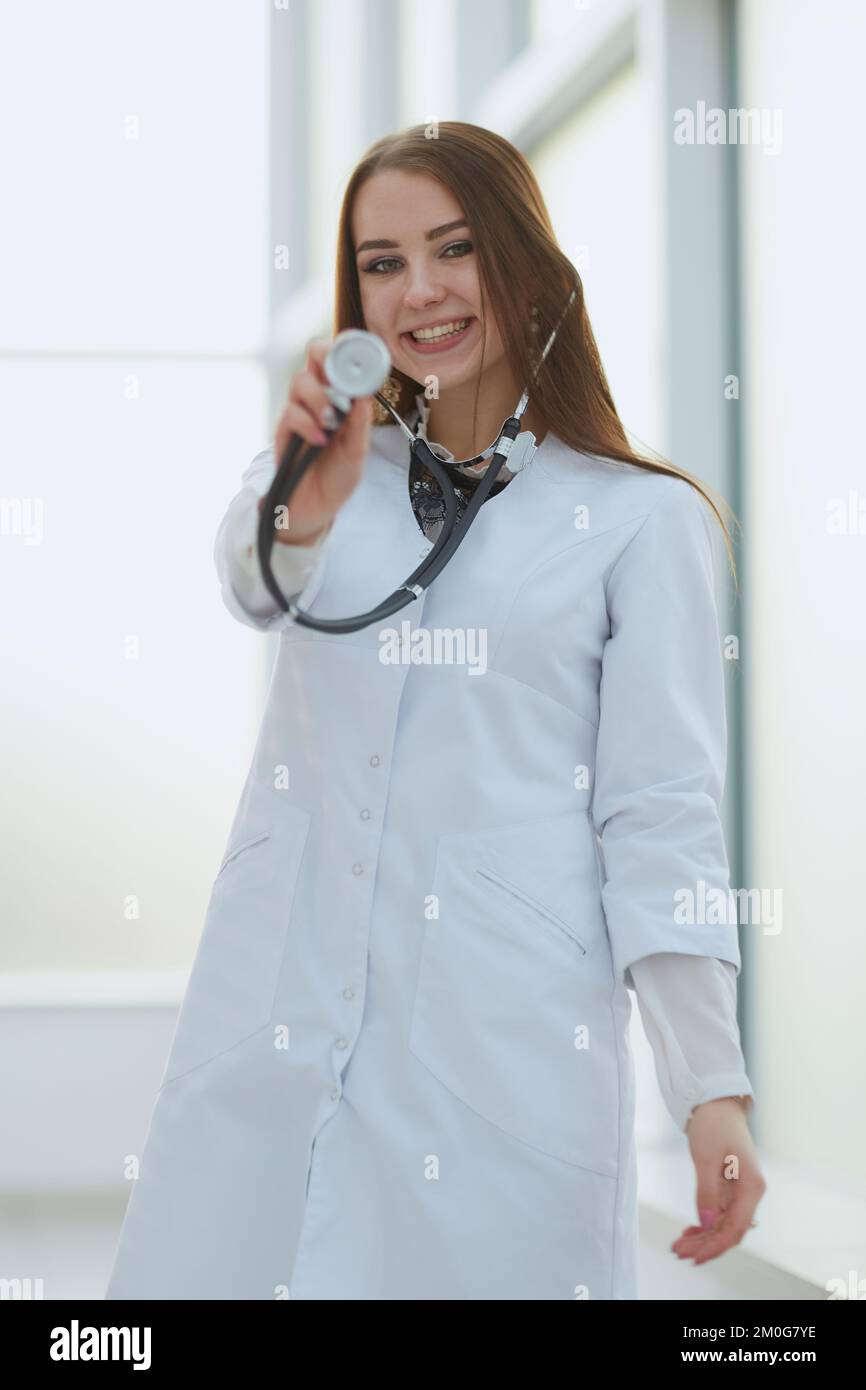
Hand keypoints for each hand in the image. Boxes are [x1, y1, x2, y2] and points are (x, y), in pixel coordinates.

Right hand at [260, 338, 373, 545]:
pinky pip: (290, 414)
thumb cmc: (337, 477)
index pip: (339, 359)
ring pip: (299, 381)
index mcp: (339, 397)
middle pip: (314, 355)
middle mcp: (317, 398)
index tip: (360, 351)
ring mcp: (298, 412)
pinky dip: (307, 424)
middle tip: (339, 375)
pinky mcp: (283, 432)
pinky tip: (320, 441)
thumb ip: (360, 424)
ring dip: (319, 398)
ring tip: (331, 422)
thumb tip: (365, 394)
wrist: (316, 509)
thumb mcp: (357, 451)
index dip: (347, 347)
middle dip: (326, 356)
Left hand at [671, 1097, 765, 1264]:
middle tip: (677, 1251)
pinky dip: (705, 1223)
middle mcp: (750, 1192)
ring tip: (678, 1245)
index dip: (716, 1246)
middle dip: (704, 1244)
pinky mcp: (730, 1187)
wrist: (716, 1102)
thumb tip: (707, 1224)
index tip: (695, 1258)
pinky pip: (720, 1212)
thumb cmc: (713, 1125)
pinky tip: (689, 1231)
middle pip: (729, 1230)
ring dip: (702, 1236)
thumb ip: (707, 1193)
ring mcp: (741, 1191)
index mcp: (752, 1187)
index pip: (736, 1228)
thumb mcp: (706, 1158)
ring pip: (723, 1223)